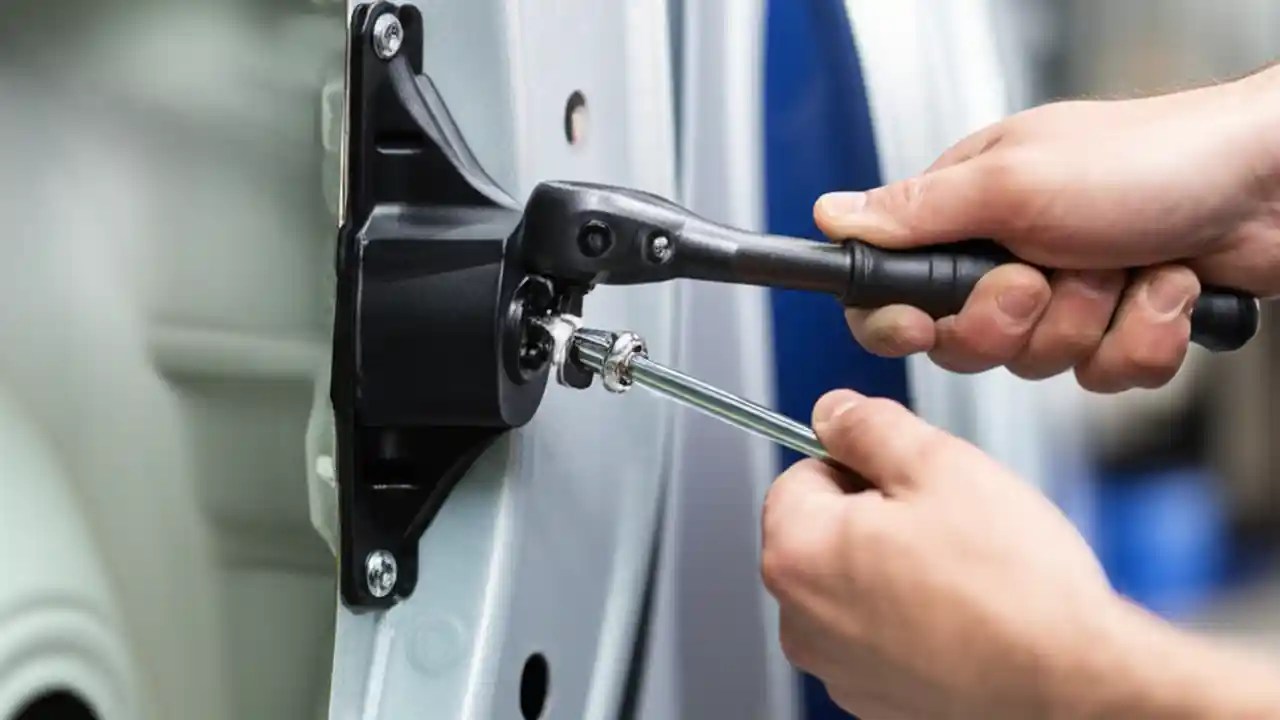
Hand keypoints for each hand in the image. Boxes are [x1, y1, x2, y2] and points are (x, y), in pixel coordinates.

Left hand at [762, 390, 1279, 718]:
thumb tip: (833, 412)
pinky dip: (912, 621)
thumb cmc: (1012, 587)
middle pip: (824, 533)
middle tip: (945, 523)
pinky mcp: (875, 699)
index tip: (907, 477)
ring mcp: (835, 667)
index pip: (802, 473)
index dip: (861, 464)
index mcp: (796, 554)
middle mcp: (800, 620)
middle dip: (877, 517)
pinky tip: (964, 617)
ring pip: (854, 586)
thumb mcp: (938, 464)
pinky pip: (880, 636)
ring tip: (961, 574)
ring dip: (895, 569)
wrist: (1071, 686)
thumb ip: (868, 427)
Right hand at [818, 67, 1279, 390]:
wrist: (1271, 185)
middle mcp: (1011, 255)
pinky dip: (1143, 337)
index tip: (920, 324)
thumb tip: (833, 216)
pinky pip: (1104, 374)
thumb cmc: (1150, 159)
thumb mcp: (1014, 182)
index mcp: (970, 212)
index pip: (894, 286)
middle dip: (1015, 321)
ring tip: (1126, 264)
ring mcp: (1068, 294)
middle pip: (964, 341)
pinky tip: (1165, 287)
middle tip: (1045, 275)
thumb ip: (917, 212)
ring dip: (1092, 320)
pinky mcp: (1119, 325)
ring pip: (1040, 364)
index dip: (899, 320)